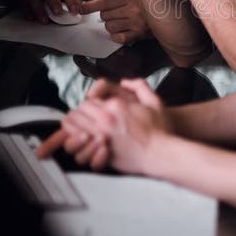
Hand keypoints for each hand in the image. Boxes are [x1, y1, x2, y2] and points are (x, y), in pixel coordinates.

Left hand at [36, 77, 172, 173]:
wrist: (161, 154)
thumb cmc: (160, 130)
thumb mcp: (155, 101)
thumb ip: (139, 86)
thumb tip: (124, 81)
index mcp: (116, 106)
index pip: (88, 101)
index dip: (89, 106)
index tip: (93, 111)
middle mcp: (106, 119)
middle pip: (78, 113)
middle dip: (79, 116)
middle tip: (85, 121)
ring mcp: (102, 136)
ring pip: (74, 128)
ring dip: (75, 129)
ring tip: (82, 131)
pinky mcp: (101, 153)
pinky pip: (79, 147)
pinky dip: (78, 145)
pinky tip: (85, 144)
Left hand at [80, 0, 150, 43]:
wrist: (168, 9)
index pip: (105, 1)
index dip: (91, 5)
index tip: (82, 8)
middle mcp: (134, 9)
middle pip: (105, 15)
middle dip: (104, 13)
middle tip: (114, 11)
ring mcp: (137, 23)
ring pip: (109, 26)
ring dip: (110, 24)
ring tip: (120, 19)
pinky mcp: (140, 34)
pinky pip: (119, 38)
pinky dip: (116, 35)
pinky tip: (122, 29)